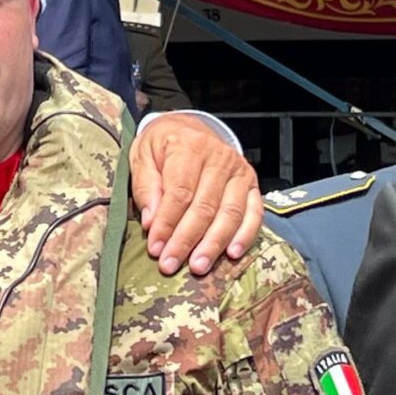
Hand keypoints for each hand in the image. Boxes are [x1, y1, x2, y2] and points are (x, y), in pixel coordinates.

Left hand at [129, 115, 261, 275]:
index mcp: (189, 146)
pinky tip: (231, 253)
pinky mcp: (251, 183)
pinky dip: (245, 235)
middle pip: (204, 207)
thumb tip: (151, 221)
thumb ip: (145, 187)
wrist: (189, 128)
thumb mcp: (142, 156)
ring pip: (230, 213)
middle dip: (187, 240)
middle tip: (171, 265)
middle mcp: (219, 158)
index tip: (155, 248)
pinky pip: (254, 212)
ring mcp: (239, 171)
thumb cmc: (162, 145)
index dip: (167, 223)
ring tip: (198, 266)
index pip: (179, 192)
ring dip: (214, 243)